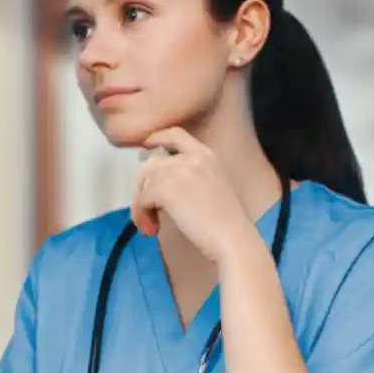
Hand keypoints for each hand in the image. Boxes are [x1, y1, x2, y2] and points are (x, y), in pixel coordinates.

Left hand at [132, 127, 255, 263]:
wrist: (232, 238)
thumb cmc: (225, 223)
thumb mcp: (213, 185)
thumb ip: (190, 175)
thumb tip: (158, 181)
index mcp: (206, 155)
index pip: (176, 134)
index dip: (157, 137)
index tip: (147, 145)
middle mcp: (191, 158)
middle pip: (151, 164)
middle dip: (144, 187)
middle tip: (148, 213)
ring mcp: (177, 171)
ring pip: (144, 183)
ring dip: (141, 206)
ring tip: (151, 225)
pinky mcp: (165, 189)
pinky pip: (141, 199)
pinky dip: (141, 216)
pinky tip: (152, 229)